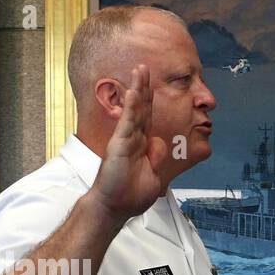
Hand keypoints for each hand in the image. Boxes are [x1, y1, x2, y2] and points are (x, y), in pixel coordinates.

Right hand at [88, 65, 168, 220]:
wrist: (116, 206)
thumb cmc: (130, 194)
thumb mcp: (154, 177)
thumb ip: (157, 159)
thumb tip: (159, 143)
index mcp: (142, 145)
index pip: (147, 118)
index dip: (150, 101)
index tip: (151, 85)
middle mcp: (133, 138)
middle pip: (140, 108)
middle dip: (143, 87)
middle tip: (143, 67)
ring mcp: (125, 140)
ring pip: (134, 110)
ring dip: (137, 89)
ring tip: (139, 70)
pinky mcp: (119, 145)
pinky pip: (127, 123)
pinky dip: (131, 108)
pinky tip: (133, 93)